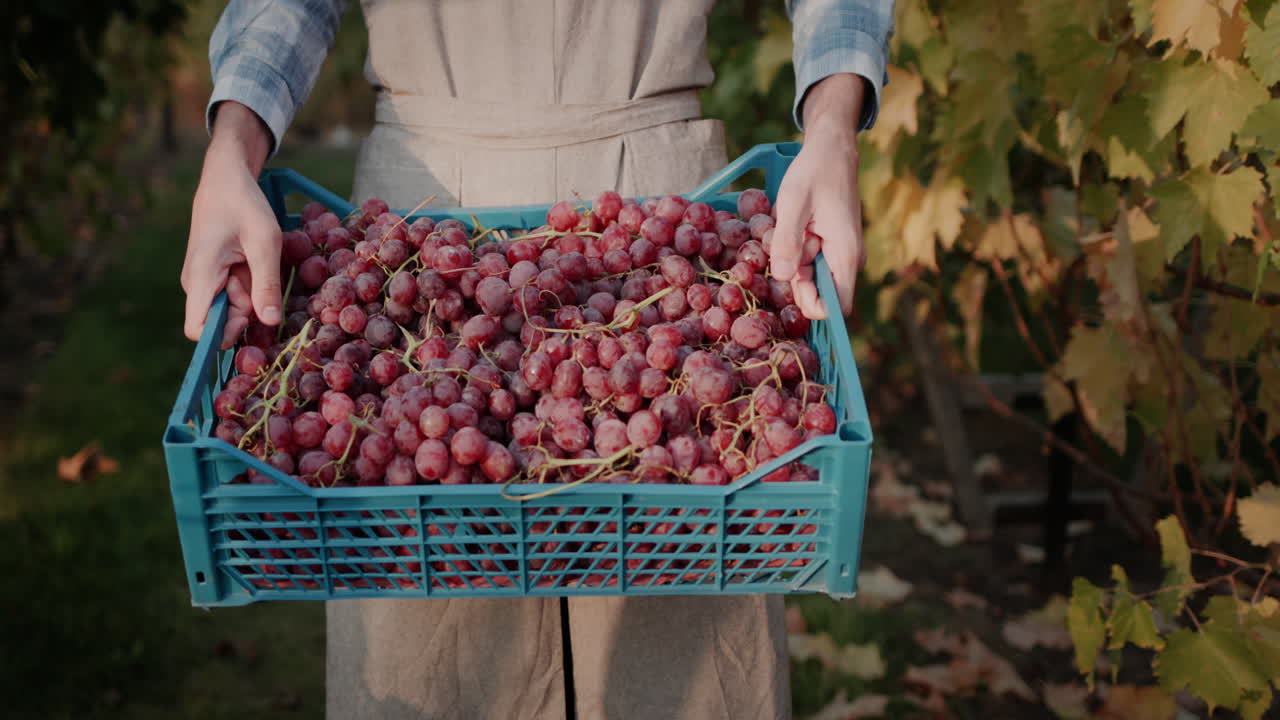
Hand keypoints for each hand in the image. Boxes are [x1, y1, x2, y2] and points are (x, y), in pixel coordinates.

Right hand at [181, 102, 279, 348]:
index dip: (225, 335)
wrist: (227, 176)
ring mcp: (205, 280)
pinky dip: (251, 286)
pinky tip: (258, 266)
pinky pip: (234, 294)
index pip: (198, 330)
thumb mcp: (264, 241)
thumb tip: (270, 322)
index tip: (252, 320)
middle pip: (221, 321)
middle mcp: (196, 283)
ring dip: (253, 296)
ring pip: (231, 308)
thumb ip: (266, 283)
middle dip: (248, 312)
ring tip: (260, 264)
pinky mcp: (215, 275)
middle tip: (264, 280)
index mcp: (200, 276)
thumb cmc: (243, 203)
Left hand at [769, 74, 867, 318]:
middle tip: (781, 243)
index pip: (836, 306)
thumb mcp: (793, 203)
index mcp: (844, 254)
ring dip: (790, 261)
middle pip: (817, 294)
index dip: (810, 306)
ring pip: (809, 278)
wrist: (831, 149)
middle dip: (793, 279)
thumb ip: (788, 241)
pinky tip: (787, 226)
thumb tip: (784, 277)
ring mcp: (838, 254)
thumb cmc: (814, 172)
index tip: (787, 284)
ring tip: (785, 228)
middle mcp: (846, 260)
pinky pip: (807, 262)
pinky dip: (792, 251)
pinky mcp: (828, 246)